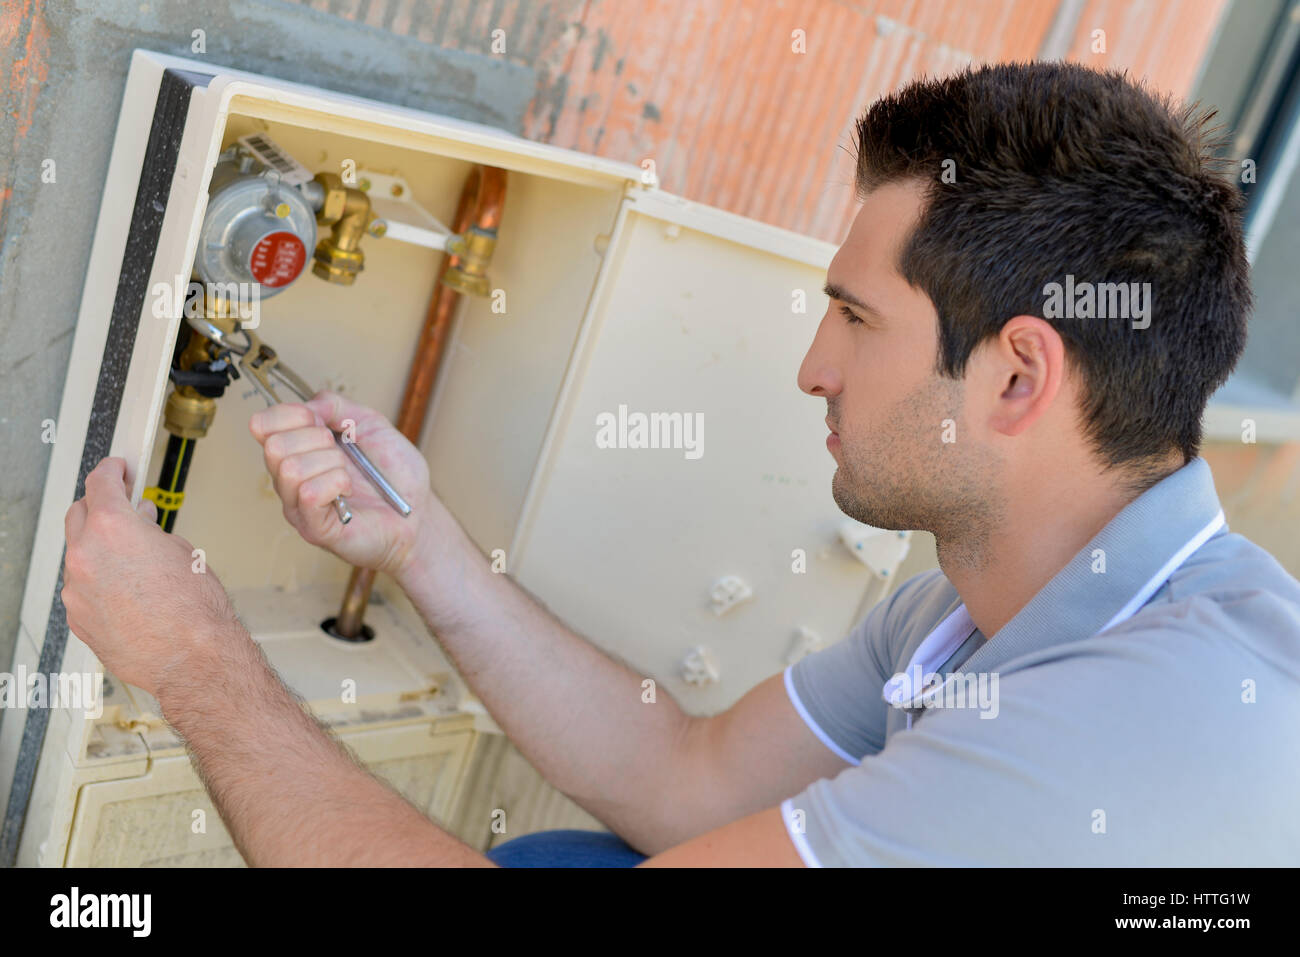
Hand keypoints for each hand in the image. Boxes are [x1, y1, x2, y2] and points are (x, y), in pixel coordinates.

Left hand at [62, 457, 243, 698]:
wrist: (192, 657)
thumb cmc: (194, 610)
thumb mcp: (182, 552)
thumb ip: (151, 532)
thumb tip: (142, 527)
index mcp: (113, 528)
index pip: (99, 483)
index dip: (110, 470)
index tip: (117, 469)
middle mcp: (86, 555)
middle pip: (78, 514)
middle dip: (99, 506)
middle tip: (123, 506)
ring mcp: (76, 589)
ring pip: (80, 555)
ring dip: (100, 550)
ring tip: (133, 561)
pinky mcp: (77, 617)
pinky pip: (83, 588)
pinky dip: (99, 583)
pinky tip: (128, 592)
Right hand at [249, 391, 436, 579]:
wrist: (418, 511)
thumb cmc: (394, 473)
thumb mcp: (370, 423)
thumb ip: (336, 406)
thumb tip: (307, 406)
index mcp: (297, 450)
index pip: (263, 424)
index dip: (293, 415)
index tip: (324, 423)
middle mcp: (289, 479)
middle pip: (274, 445)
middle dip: (317, 440)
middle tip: (342, 455)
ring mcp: (298, 506)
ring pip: (290, 468)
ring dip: (331, 464)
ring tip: (349, 476)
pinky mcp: (314, 528)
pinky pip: (308, 494)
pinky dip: (335, 483)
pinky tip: (348, 491)